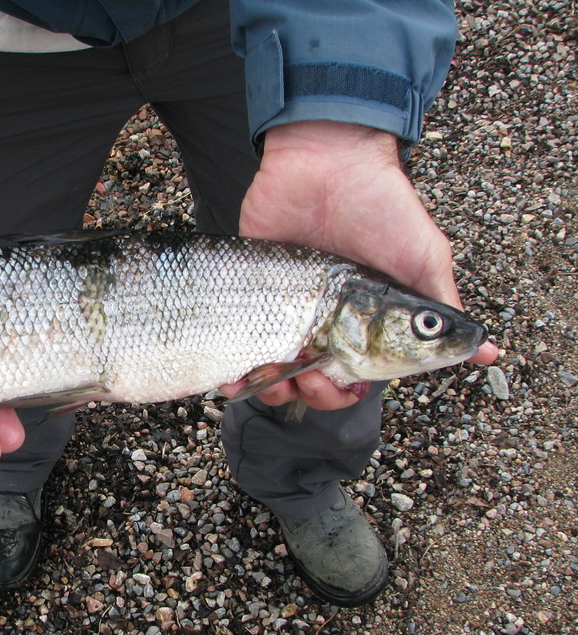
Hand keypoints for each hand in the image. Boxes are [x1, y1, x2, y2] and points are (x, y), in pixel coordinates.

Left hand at [222, 121, 498, 408]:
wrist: (325, 160)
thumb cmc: (382, 207)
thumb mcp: (422, 258)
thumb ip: (440, 306)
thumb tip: (483, 349)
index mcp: (362, 325)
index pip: (352, 379)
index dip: (346, 392)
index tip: (344, 383)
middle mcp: (322, 323)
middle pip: (311, 384)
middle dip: (311, 394)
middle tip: (310, 377)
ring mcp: (282, 310)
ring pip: (272, 372)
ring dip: (271, 389)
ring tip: (273, 377)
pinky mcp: (246, 292)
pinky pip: (234, 344)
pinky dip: (232, 372)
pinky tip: (231, 378)